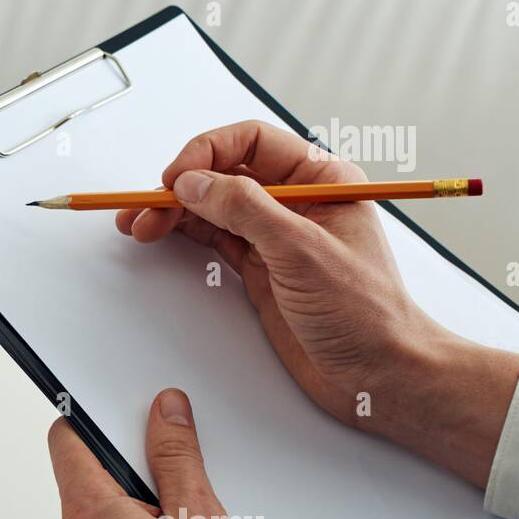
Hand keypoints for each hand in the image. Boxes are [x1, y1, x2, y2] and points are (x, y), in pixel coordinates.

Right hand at [121, 120, 518, 486]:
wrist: (380, 374)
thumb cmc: (366, 313)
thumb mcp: (302, 251)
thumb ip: (246, 210)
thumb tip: (195, 182)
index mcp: (321, 181)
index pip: (251, 143)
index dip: (206, 153)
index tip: (174, 179)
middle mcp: (296, 202)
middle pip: (224, 174)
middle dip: (180, 187)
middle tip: (144, 210)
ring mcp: (275, 237)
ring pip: (212, 207)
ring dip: (173, 212)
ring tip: (138, 225)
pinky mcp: (260, 269)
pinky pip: (213, 238)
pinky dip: (183, 235)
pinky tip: (161, 235)